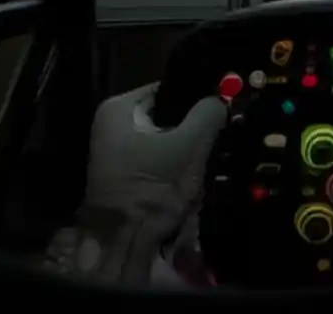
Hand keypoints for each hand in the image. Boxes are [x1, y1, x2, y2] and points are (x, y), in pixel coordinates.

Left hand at [42, 83, 226, 286]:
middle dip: (191, 130)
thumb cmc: (153, 187)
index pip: (168, 89)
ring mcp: (114, 153)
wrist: (124, 242)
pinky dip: (174, 169)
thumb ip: (209, 114)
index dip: (197, 98)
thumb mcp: (189, 146)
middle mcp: (110, 125)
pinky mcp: (124, 176)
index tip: (221, 111)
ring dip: (185, 152)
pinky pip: (157, 162)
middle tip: (216, 139)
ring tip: (204, 161)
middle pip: (166, 116)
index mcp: (118, 108)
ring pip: (165, 141)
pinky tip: (189, 180)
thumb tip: (220, 101)